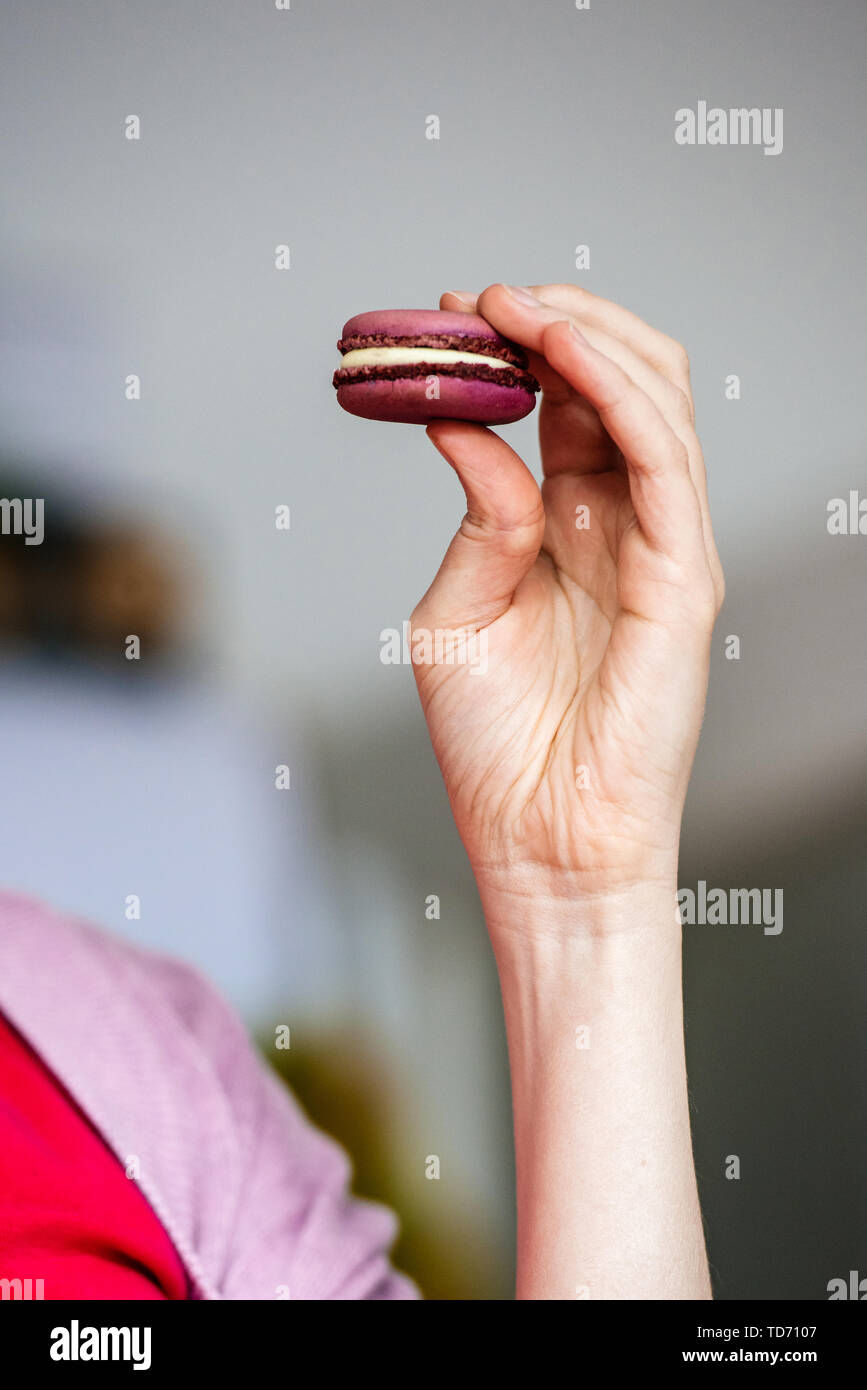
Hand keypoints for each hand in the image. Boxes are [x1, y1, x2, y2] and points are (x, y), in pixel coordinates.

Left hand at [411, 283, 723, 920]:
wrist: (537, 842)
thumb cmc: (496, 747)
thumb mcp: (456, 612)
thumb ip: (478, 516)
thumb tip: (462, 423)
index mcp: (570, 530)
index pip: (568, 405)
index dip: (517, 348)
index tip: (451, 313)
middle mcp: (623, 527)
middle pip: (621, 382)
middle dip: (554, 320)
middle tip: (482, 297)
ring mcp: (662, 548)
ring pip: (655, 400)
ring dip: (585, 334)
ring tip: (511, 304)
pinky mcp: (683, 579)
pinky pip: (664, 459)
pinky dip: (617, 390)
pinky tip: (557, 348)